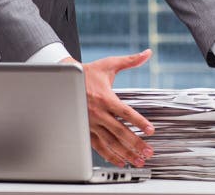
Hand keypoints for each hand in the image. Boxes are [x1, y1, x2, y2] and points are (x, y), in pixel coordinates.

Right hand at [61, 50, 154, 167]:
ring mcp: (91, 124)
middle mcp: (98, 113)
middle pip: (120, 132)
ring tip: (138, 160)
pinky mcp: (85, 130)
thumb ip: (131, 60)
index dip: (139, 122)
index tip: (150, 130)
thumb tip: (147, 53)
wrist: (64, 80)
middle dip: (135, 143)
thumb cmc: (89, 73)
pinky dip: (109, 156)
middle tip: (148, 152)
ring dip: (125, 153)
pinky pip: (98, 147)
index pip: (125, 113)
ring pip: (109, 142)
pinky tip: (120, 160)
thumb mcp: (109, 65)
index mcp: (105, 98)